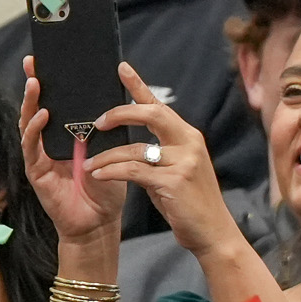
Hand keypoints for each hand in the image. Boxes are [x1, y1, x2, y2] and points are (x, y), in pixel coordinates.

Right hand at [18, 60, 123, 243]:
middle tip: (33, 61)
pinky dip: (35, 130)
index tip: (50, 59)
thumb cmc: (106, 186)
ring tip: (36, 83)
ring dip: (31, 103)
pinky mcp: (36, 171)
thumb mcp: (112, 149)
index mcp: (68, 134)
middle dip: (34, 84)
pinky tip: (42, 115)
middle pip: (38, 107)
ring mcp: (41, 155)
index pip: (58, 102)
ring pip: (30, 123)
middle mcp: (50, 142)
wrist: (99, 221)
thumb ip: (105, 128)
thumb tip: (109, 98)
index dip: (52, 82)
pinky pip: (32, 147)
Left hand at [85, 63, 239, 258]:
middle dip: (121, 113)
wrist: (213, 233)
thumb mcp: (174, 171)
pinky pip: (133, 171)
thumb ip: (157, 153)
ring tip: (88, 164)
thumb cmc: (189, 203)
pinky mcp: (174, 182)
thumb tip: (127, 142)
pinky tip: (97, 175)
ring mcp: (184, 161)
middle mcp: (189, 143)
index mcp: (188, 136)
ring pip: (136, 148)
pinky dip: (112, 172)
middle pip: (152, 114)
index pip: (160, 105)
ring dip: (107, 156)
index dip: (139, 85)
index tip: (121, 68)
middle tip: (97, 122)